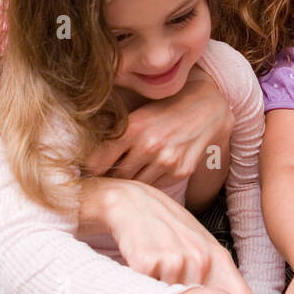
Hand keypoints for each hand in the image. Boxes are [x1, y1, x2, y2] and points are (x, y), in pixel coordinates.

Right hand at [81, 176, 252, 293]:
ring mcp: (174, 261)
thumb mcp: (199, 246)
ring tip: (157, 277)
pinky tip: (143, 271)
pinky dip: (144, 289)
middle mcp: (199, 259)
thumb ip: (216, 276)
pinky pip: (147, 292)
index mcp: (217, 257)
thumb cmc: (167, 228)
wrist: (133, 203)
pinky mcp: (147, 264)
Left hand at [86, 70, 233, 187]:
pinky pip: (156, 186)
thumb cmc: (167, 107)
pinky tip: (154, 168)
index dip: (90, 169)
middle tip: (109, 173)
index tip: (88, 171)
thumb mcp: (138, 112)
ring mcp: (167, 161)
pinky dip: (152, 180)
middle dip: (112, 176)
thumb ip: (114, 132)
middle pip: (116, 177)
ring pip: (137, 185)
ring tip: (132, 171)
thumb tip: (86, 154)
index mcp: (133, 128)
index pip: (97, 163)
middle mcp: (149, 146)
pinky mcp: (180, 172)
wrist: (208, 107)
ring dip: (132, 181)